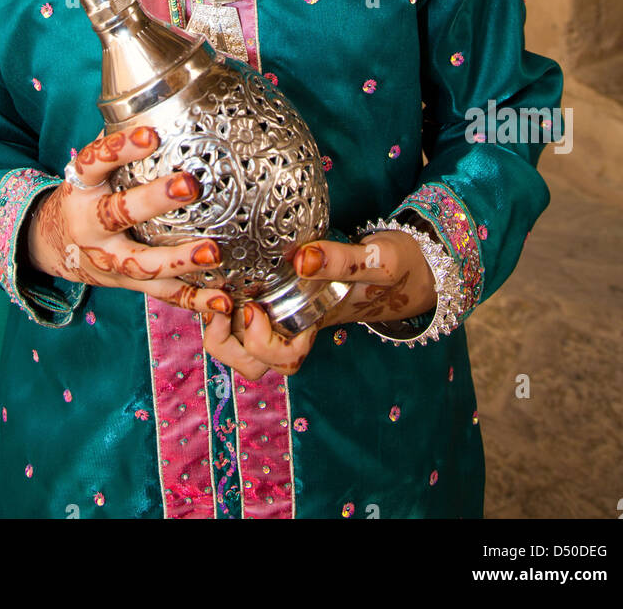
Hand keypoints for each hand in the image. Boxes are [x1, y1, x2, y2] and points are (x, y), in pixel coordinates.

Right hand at [27, 125, 232, 317]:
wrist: (50, 245)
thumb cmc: (85, 194)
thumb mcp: (90, 167)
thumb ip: (120, 141)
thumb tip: (162, 93)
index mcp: (81, 187)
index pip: (96, 162)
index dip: (121, 147)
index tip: (151, 132)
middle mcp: (91, 224)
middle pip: (119, 213)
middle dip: (154, 200)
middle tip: (190, 185)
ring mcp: (108, 259)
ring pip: (142, 262)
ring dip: (179, 259)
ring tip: (213, 252)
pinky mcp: (126, 284)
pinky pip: (161, 294)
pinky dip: (193, 299)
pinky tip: (223, 300)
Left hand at [200, 228, 438, 376]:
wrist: (404, 264)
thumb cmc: (393, 267)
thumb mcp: (378, 259)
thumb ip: (345, 261)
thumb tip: (303, 259)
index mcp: (318, 325)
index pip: (285, 360)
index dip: (262, 343)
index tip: (255, 309)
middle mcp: (296, 326)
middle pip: (252, 363)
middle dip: (228, 343)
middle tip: (225, 306)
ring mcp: (283, 312)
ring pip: (240, 347)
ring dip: (220, 329)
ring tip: (218, 296)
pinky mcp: (273, 292)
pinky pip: (239, 316)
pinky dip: (223, 305)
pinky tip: (222, 276)